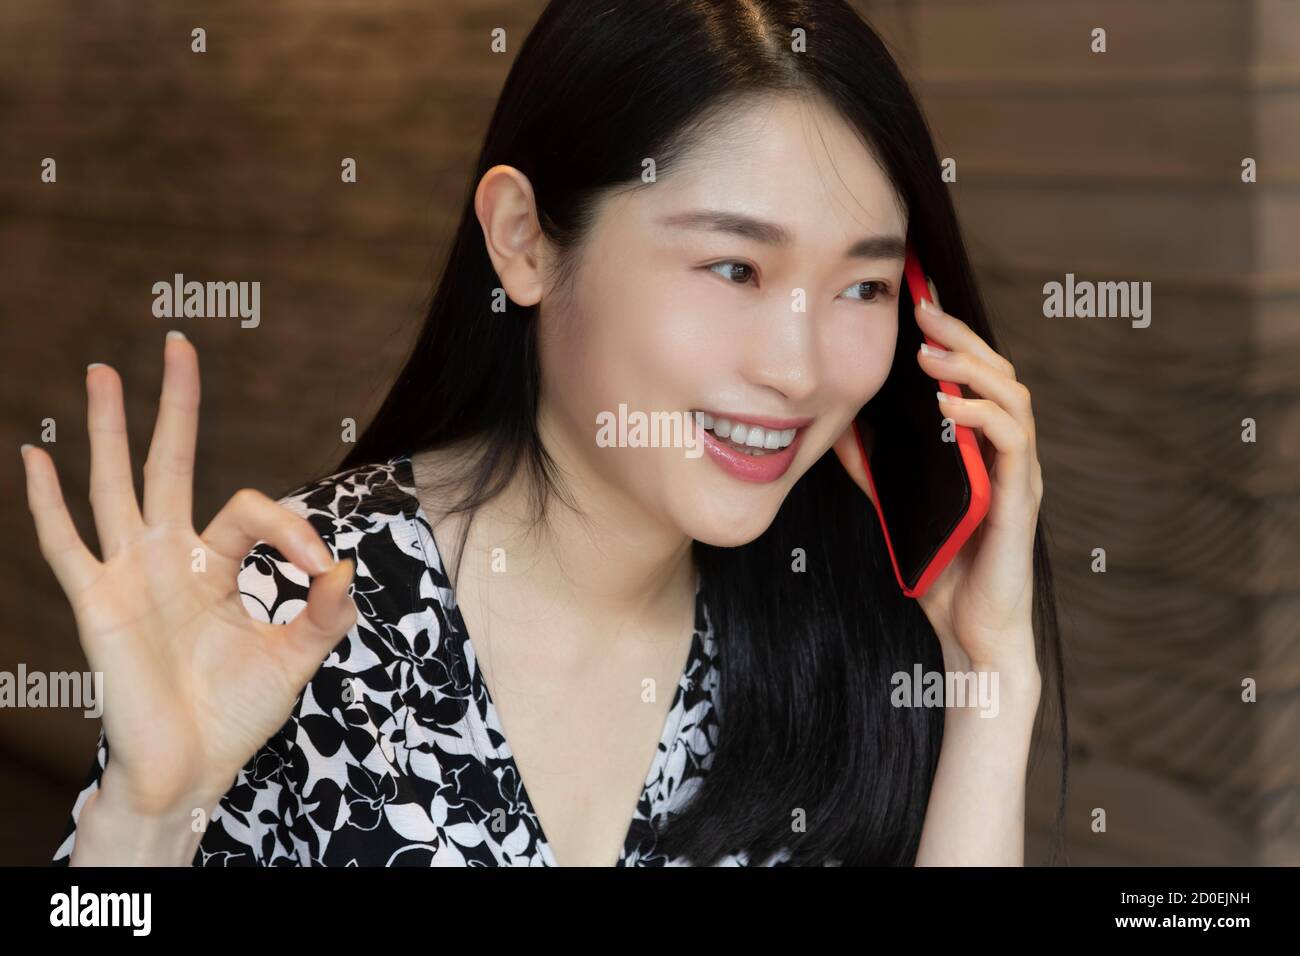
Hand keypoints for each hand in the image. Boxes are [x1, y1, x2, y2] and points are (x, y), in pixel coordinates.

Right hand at [21, 331, 356, 818]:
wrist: (190, 769)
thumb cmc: (236, 713)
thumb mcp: (294, 659)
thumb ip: (323, 616)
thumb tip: (344, 567)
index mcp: (217, 564)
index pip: (252, 510)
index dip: (291, 527)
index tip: (318, 567)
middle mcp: (170, 557)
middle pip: (171, 463)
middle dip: (175, 406)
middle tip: (178, 343)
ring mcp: (129, 575)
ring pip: (116, 485)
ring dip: (108, 428)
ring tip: (102, 369)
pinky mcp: (98, 604)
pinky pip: (65, 545)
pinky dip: (46, 503)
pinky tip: (34, 457)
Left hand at [834, 279, 1042, 676]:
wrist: (971, 635)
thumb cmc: (942, 571)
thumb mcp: (895, 507)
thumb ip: (872, 468)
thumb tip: (838, 428)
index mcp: (981, 450)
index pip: (974, 378)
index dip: (950, 338)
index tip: (918, 304)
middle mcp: (1007, 454)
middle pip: (997, 372)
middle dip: (960, 336)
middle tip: (923, 308)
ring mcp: (1018, 474)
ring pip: (1013, 396)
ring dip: (971, 368)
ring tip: (929, 353)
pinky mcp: (1018, 499)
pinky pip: (1012, 442)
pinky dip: (983, 415)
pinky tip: (950, 403)